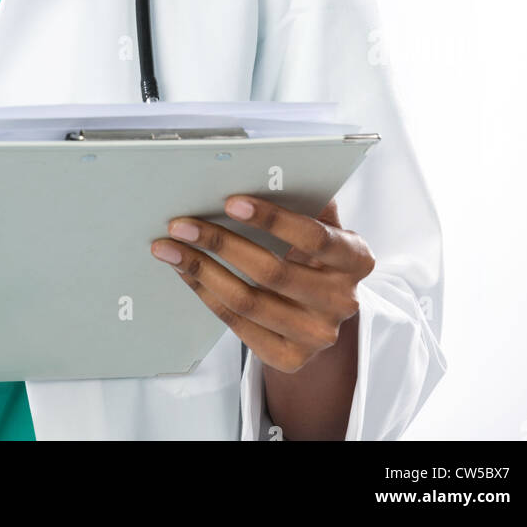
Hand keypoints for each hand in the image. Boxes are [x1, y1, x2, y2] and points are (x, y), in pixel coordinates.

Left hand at [150, 195, 374, 373]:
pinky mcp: (289, 357)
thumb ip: (305, 198)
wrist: (324, 311)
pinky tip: (188, 273)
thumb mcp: (322, 224)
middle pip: (272, 272)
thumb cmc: (315, 253)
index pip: (313, 236)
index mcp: (355, 258)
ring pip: (248, 301)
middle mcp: (342, 301)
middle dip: (220, 244)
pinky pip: (237, 324)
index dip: (272, 219)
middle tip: (181, 224)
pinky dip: (206, 294)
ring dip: (202, 270)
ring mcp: (317, 335)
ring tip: (171, 248)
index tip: (231, 202)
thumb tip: (266, 169)